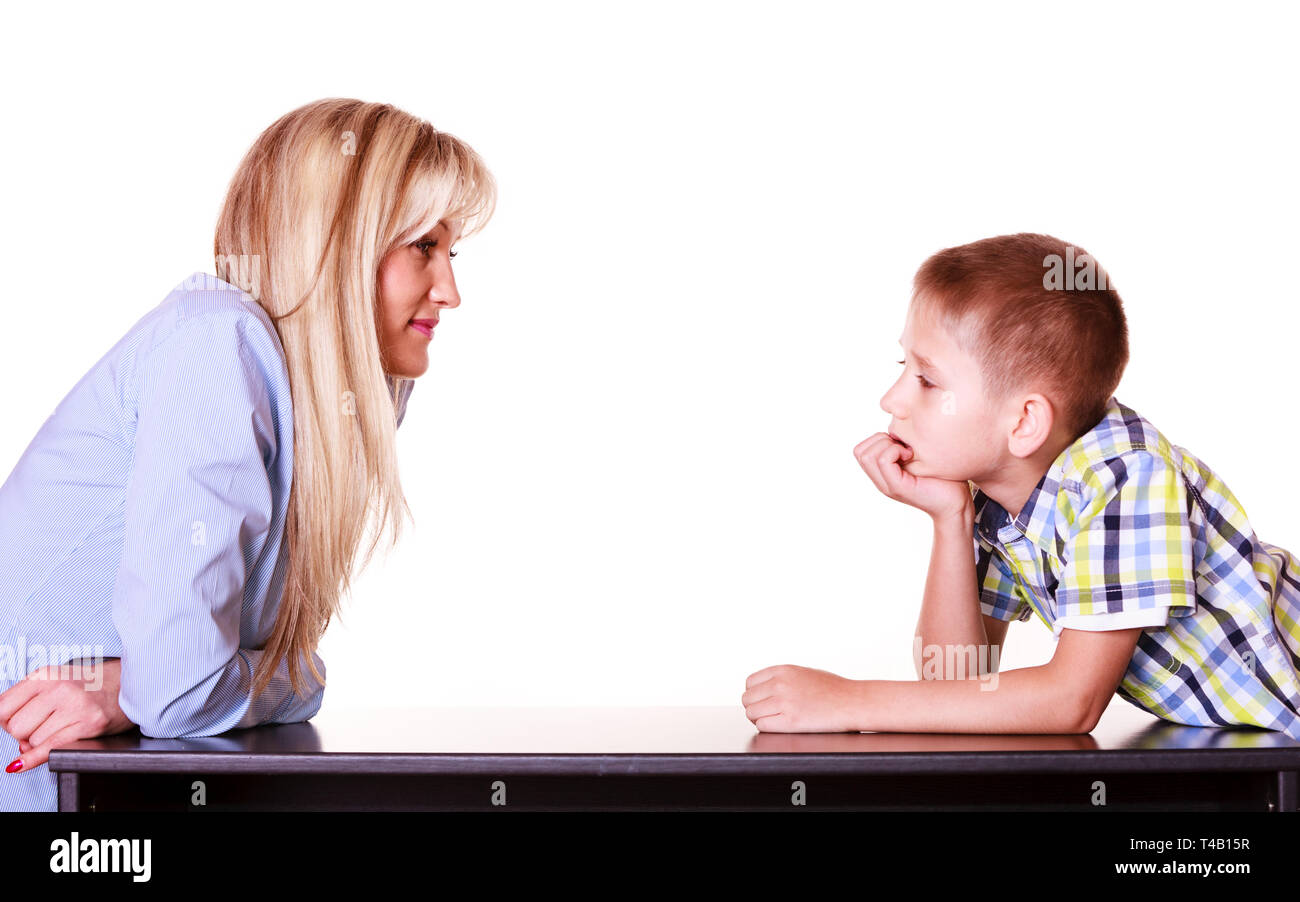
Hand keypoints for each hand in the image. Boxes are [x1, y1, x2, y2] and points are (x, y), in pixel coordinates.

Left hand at [0, 658, 134, 773]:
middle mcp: (59, 688)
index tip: (17, 722)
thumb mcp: (55, 682)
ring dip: (40, 742)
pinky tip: (23, 763)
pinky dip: (34, 759)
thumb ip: (31, 705)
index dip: (6, 721)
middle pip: (16, 727)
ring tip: (59, 729)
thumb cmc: (91, 684)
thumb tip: (20, 744)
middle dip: (23, 734)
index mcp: (45, 675)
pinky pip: (50, 748)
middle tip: (40, 728)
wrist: (128, 682)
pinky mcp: (88, 724)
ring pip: (33, 740)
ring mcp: (74, 706)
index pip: (3, 707)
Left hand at [742, 664, 864, 731]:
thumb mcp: (803, 673)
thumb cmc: (833, 689)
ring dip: (760, 719)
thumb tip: (763, 689)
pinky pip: (762, 726)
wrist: (852, 701)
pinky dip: (768, 728)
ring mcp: (783, 702)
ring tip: (776, 720)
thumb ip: (782, 678)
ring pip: (751, 713)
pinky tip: (782, 726)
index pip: (750, 683)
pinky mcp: (790, 721)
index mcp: (782, 670)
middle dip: (756, 707)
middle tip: (769, 713)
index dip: (755, 694)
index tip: (763, 701)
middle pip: (747, 699)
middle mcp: (780, 684)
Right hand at [854, 432, 972, 520]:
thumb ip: (903, 446)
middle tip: (903, 447)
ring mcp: (887, 486)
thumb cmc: (943, 477)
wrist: (956, 503)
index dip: (876, 439)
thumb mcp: (918, 458)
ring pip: (867, 455)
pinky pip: (883, 460)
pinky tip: (911, 456)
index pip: (860, 449)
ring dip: (887, 445)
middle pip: (859, 451)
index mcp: (882, 474)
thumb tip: (898, 425)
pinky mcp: (897, 487)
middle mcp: (880, 481)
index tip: (900, 444)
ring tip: (907, 452)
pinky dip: (895, 451)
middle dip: (880, 440)